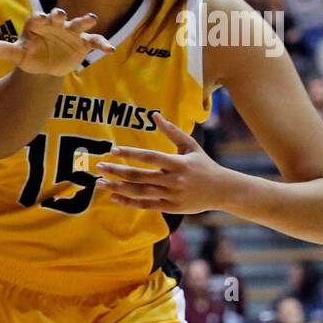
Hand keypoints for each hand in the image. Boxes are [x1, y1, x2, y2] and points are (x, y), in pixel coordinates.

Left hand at [0, 8, 112, 75]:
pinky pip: (94, 41)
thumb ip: (4, 50)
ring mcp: (71, 32)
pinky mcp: (83, 43)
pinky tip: (110, 50)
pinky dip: (102, 44)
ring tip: (91, 19)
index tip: (40, 18)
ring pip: (79, 24)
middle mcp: (56, 24)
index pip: (37, 18)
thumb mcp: (17, 54)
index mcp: (38, 23)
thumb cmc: (29, 54)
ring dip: (85, 21)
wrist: (45, 64)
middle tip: (60, 14)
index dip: (39, 18)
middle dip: (59, 14)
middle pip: (58, 16)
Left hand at [95, 116, 233, 213]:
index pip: (150, 157)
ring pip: (140, 192)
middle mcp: (174, 180)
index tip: (112, 150)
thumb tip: (155, 115)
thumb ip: (172, 131)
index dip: (130, 153)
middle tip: (99, 166)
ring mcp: (172, 195)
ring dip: (118, 188)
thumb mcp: (191, 146)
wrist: (223, 190)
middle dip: (117, 171)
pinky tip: (114, 197)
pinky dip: (129, 202)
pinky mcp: (171, 208)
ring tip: (100, 182)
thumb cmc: (204, 164)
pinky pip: (146, 205)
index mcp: (179, 163)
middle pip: (140, 176)